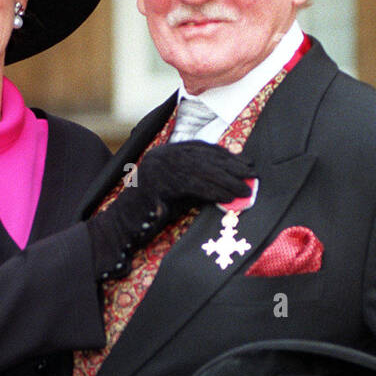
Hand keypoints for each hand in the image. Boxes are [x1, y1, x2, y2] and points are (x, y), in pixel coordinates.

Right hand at [87, 142, 252, 282]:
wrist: (123, 227)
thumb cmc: (152, 213)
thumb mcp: (181, 192)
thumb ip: (200, 182)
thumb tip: (231, 181)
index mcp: (167, 152)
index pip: (203, 148)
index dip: (227, 156)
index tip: (246, 163)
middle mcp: (162, 154)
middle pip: (205, 157)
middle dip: (232, 166)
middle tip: (252, 175)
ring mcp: (159, 166)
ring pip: (201, 170)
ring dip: (227, 181)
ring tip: (245, 190)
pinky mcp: (158, 183)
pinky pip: (193, 185)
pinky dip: (214, 191)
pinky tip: (228, 198)